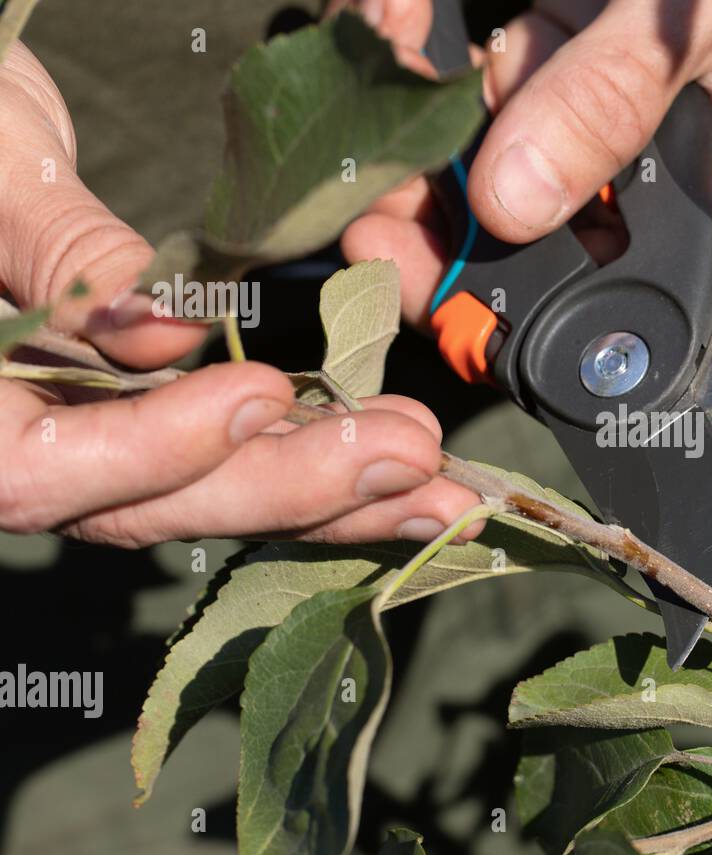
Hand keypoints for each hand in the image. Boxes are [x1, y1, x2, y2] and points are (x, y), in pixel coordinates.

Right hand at [0, 42, 480, 546]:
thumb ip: (61, 255)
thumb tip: (163, 335)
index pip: (38, 469)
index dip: (153, 448)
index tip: (258, 394)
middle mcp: (25, 438)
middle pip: (150, 505)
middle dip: (289, 484)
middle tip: (408, 454)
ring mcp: (96, 440)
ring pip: (210, 495)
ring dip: (333, 495)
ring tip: (435, 482)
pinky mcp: (157, 423)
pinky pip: (238, 460)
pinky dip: (322, 464)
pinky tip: (404, 471)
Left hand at [335, 0, 711, 320]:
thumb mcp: (696, 24)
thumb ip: (606, 105)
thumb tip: (512, 205)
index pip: (589, 288)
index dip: (487, 286)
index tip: (396, 249)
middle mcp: (670, 189)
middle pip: (532, 227)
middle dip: (441, 189)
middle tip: (370, 166)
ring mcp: (630, 127)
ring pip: (508, 152)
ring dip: (438, 110)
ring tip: (386, 46)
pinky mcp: (599, 67)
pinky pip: (516, 84)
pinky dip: (464, 62)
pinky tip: (412, 24)